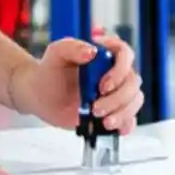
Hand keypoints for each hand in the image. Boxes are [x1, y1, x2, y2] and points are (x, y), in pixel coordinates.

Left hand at [9, 27, 143, 133]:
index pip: (125, 54)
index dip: (120, 69)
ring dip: (121, 113)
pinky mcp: (113, 112)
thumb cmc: (50, 69)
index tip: (104, 84)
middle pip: (132, 82)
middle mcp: (115, 73)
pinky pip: (129, 119)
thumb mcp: (56, 53)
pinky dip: (124, 124)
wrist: (40, 93)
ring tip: (102, 120)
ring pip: (134, 101)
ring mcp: (116, 93)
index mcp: (105, 54)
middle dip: (117, 98)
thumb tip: (92, 51)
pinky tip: (110, 127)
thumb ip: (72, 47)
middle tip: (96, 107)